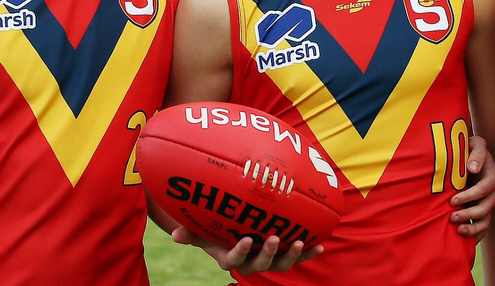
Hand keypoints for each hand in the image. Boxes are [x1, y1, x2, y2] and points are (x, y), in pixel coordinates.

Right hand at [171, 227, 323, 274]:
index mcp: (229, 258)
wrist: (230, 230)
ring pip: (279, 264)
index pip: (234, 261)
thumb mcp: (199, 231)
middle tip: (273, 239)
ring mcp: (267, 259)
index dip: (241, 252)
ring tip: (298, 242)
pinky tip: (320, 245)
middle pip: (259, 265)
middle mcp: (250, 262)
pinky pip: (296, 256)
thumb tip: (174, 234)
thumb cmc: (212, 229)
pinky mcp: (281, 253)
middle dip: (268, 254)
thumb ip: (188, 233)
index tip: (246, 239)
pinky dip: (308, 252)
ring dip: (291, 256)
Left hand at [448, 135, 494, 241]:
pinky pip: (484, 227)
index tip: (453, 200)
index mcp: (493, 176)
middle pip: (485, 207)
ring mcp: (489, 203)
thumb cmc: (470, 148)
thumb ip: (477, 152)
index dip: (470, 196)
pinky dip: (475, 234)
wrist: (467, 156)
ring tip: (457, 229)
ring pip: (486, 220)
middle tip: (451, 216)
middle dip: (468, 214)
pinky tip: (463, 236)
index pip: (484, 189)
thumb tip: (473, 168)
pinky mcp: (483, 211)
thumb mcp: (475, 143)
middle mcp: (494, 192)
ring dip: (472, 227)